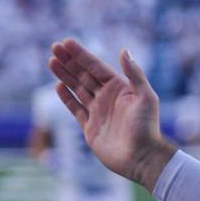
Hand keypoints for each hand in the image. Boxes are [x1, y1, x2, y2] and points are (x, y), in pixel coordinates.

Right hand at [48, 38, 175, 189]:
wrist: (142, 158)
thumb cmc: (147, 127)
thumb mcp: (146, 97)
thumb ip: (135, 74)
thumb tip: (124, 50)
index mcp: (121, 88)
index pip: (97, 67)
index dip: (82, 55)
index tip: (66, 42)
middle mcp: (109, 98)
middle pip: (85, 75)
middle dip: (70, 61)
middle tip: (54, 47)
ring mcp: (99, 112)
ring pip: (78, 89)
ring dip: (65, 75)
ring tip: (51, 61)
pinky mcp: (91, 127)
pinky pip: (76, 109)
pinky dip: (67, 98)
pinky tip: (58, 86)